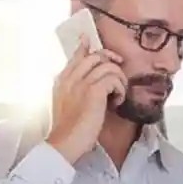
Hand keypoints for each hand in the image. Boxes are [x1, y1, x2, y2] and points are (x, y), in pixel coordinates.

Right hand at [45, 36, 127, 165]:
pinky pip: (113, 79)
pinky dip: (120, 90)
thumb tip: (92, 85)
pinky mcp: (93, 92)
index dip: (87, 46)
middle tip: (119, 75)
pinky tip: (117, 102)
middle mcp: (71, 78)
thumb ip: (74, 90)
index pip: (77, 55)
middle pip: (95, 55)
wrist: (64, 143)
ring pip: (108, 66)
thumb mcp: (66, 105)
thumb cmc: (68, 129)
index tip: (90, 40)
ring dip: (119, 80)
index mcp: (62, 80)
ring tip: (118, 95)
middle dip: (111, 61)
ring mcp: (81, 83)